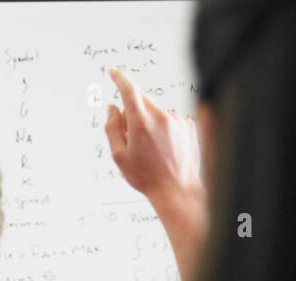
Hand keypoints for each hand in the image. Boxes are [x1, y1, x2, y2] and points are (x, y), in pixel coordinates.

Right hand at [104, 68, 203, 206]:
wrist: (175, 188)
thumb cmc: (146, 175)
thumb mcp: (119, 155)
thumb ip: (113, 128)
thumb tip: (112, 109)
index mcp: (141, 123)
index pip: (129, 91)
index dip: (120, 79)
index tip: (114, 73)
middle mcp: (161, 116)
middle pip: (143, 102)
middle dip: (134, 113)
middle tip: (132, 138)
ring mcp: (177, 119)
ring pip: (157, 113)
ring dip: (150, 124)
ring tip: (152, 150)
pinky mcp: (188, 124)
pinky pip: (170, 120)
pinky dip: (164, 130)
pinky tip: (165, 149)